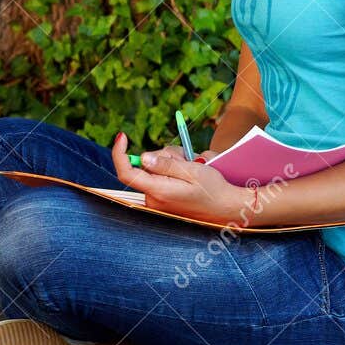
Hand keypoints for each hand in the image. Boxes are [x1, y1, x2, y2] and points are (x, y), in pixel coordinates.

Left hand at [112, 132, 241, 223]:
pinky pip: (159, 179)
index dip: (119, 153)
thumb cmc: (213, 189)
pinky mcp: (162, 202)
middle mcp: (153, 199)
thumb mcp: (193, 171)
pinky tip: (188, 177)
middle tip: (187, 158)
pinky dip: (171, 173)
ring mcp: (157, 202)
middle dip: (163, 156)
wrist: (225, 208)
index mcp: (159, 191)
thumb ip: (166, 164)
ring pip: (154, 171)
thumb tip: (143, 157)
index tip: (123, 136)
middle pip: (145, 167)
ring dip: (170, 164)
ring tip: (192, 169)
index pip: (127, 172)